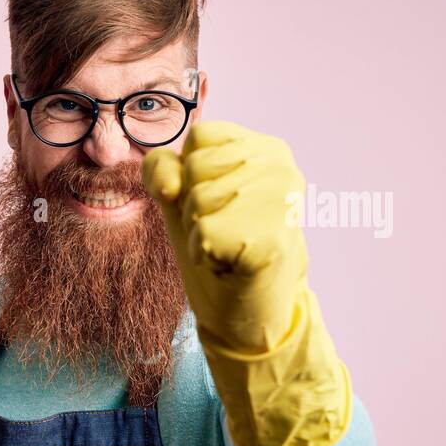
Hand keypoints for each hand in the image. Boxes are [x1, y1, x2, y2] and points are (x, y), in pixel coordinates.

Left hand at [143, 121, 307, 353]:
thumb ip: (163, 169)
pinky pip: (204, 233)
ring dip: (199, 233)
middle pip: (194, 167)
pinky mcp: (272, 235)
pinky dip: (205, 254)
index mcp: (267, 147)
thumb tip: (171, 184)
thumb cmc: (218, 248)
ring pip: (197, 200)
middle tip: (224, 230)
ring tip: (228, 246)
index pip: (199, 136)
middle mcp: (282, 166)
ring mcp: (281, 199)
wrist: (250, 309)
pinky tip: (230, 263)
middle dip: (192, 206)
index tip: (217, 204)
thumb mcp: (182, 198)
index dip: (190, 176)